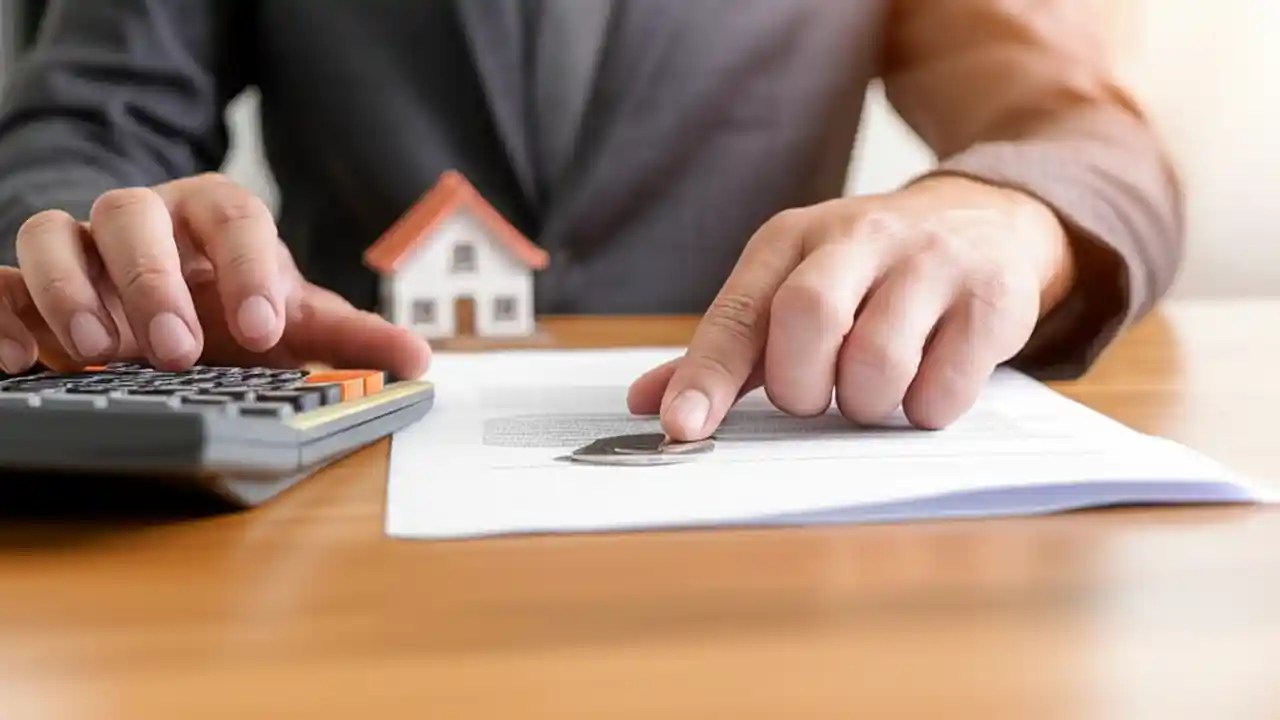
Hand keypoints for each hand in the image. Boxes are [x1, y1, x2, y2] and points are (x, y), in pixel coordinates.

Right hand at [0, 173, 429, 376]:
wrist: (180, 310)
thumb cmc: (238, 308)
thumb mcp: (296, 322)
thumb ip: (354, 338)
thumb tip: (421, 358)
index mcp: (215, 218)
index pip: (234, 215)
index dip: (247, 265)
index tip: (263, 325)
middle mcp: (145, 222)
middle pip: (132, 214)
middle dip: (153, 278)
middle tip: (178, 348)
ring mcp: (83, 249)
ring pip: (53, 232)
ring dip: (72, 288)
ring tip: (100, 349)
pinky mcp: (35, 285)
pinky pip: (1, 278)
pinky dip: (5, 309)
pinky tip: (24, 356)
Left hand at [628, 176, 1075, 438]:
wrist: (986, 220)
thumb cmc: (868, 274)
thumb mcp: (791, 290)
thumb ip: (727, 350)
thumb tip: (647, 403)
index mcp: (792, 239)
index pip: (740, 311)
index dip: (707, 375)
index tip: (682, 428)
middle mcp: (858, 237)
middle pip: (808, 318)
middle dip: (803, 386)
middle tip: (817, 398)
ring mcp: (930, 262)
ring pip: (878, 359)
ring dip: (867, 403)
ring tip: (873, 391)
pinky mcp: (990, 296)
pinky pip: (945, 386)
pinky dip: (924, 409)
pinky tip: (924, 387)